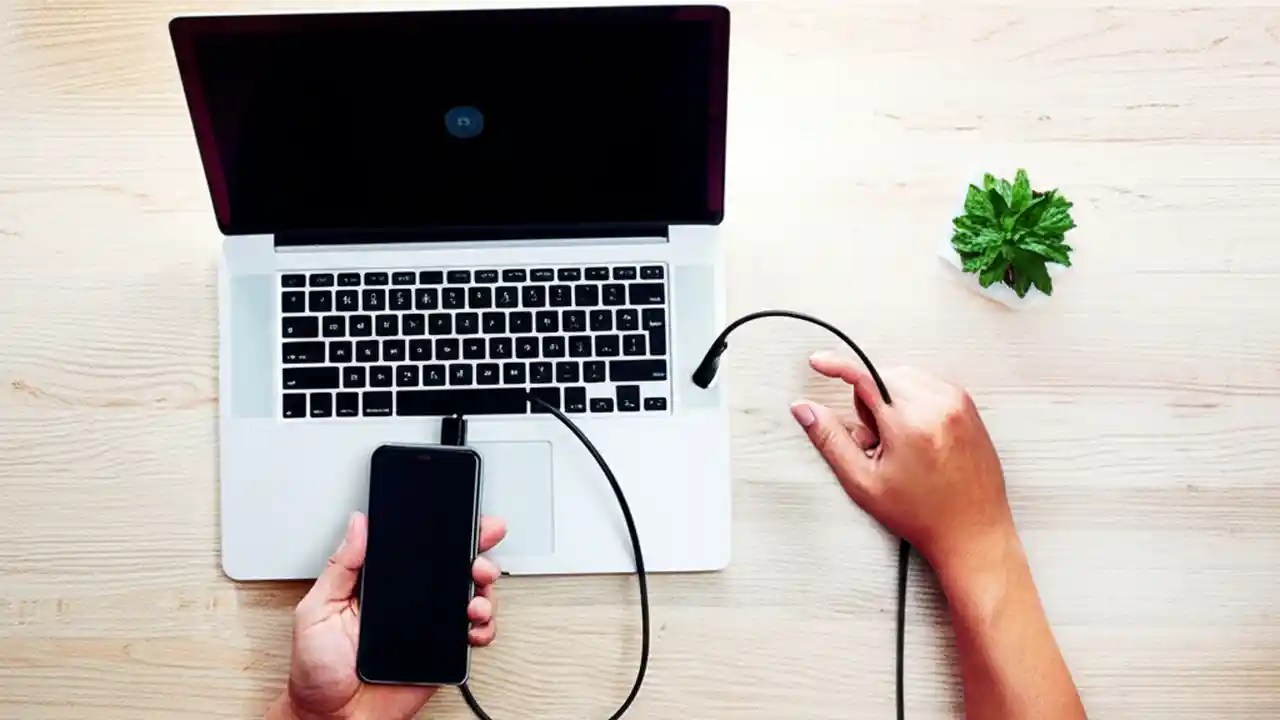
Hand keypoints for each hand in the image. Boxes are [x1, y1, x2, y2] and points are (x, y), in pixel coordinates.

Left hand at [267, 512, 506, 719]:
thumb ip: (340, 567)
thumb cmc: (317, 671)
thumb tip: (357, 525)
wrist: (333, 719)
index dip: (445, 533)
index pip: (418, 550)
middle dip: (476, 556)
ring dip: (484, 592)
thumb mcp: (316, 610)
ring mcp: (429, 626)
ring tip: (475, 600)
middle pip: (453, 568)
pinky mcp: (442, 652)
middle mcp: (409, 602)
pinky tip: (475, 626)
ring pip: (470, 596)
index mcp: (381, 584)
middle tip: (478, 561)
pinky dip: (484, 627)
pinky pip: (474, 634)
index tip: (464, 519)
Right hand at [790, 356, 1013, 574]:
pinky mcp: (969, 407)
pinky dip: (913, 402)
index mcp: (909, 423)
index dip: (836, 367)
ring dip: (891, 401)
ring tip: (900, 443)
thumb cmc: (923, 515)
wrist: (972, 532)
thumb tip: (805, 410)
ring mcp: (958, 404)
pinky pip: (928, 385)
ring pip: (904, 378)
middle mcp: (938, 405)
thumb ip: (830, 439)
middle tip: (878, 444)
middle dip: (869, 403)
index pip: (863, 377)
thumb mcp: (864, 482)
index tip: (819, 362)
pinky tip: (918, 437)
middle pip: (882, 376)